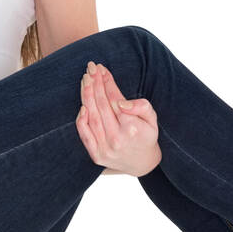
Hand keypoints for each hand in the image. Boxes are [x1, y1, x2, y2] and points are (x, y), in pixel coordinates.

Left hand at [75, 61, 161, 175]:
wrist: (141, 164)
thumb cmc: (146, 136)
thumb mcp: (152, 119)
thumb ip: (142, 107)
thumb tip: (122, 102)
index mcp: (131, 127)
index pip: (114, 98)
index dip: (106, 81)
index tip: (101, 68)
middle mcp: (116, 138)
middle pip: (101, 104)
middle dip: (95, 83)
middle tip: (90, 68)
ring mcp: (104, 147)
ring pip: (91, 116)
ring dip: (86, 95)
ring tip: (85, 79)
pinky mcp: (96, 155)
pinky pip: (84, 134)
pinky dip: (80, 119)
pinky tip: (81, 105)